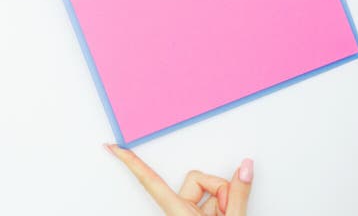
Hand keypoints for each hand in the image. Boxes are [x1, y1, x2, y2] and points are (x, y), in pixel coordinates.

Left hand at [104, 144, 252, 215]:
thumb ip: (238, 193)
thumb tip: (244, 168)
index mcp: (177, 212)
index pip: (150, 180)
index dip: (130, 163)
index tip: (113, 148)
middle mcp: (177, 211)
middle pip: (196, 179)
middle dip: (218, 190)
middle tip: (227, 211)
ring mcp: (185, 214)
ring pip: (205, 189)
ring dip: (221, 200)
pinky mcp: (192, 215)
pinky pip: (209, 199)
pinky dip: (220, 205)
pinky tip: (225, 214)